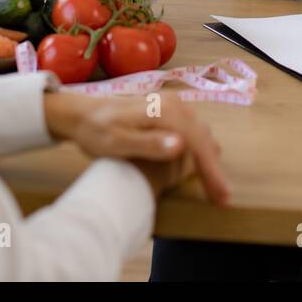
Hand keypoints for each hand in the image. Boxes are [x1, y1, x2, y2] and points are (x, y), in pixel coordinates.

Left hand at [43, 92, 229, 205]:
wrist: (81, 113)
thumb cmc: (95, 130)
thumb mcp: (116, 142)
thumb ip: (148, 144)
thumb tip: (181, 146)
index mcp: (164, 110)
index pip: (198, 143)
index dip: (212, 171)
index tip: (221, 196)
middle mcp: (174, 103)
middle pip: (204, 140)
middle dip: (213, 170)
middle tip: (221, 198)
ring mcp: (173, 105)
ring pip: (201, 136)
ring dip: (208, 161)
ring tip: (213, 188)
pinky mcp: (169, 110)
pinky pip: (193, 132)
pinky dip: (199, 152)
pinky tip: (198, 169)